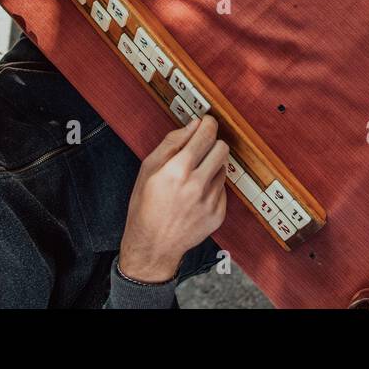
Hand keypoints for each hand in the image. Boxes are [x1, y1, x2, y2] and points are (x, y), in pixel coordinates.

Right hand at [118, 115, 228, 283]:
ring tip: (193, 177)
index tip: (206, 122)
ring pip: (224, 167)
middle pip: (222, 148)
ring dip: (212, 166)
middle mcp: (197, 185)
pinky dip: (212, 186)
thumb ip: (171, 143)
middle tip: (200, 149)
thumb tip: (193, 125)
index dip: (208, 124)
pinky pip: (223, 188)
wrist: (152, 246)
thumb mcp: (148, 169)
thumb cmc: (145, 206)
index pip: (206, 135)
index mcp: (178, 171)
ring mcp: (210, 201)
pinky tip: (195, 195)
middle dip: (212, 144)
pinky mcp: (218, 214)